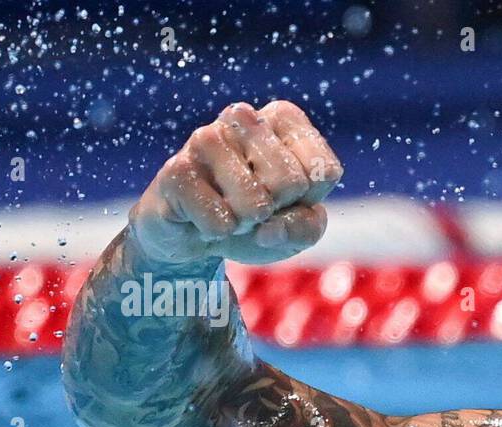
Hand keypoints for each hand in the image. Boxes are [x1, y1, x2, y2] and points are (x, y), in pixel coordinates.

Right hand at [128, 100, 342, 265]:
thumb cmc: (256, 219)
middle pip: (292, 183)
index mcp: (282, 119)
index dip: (309, 200)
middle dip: (277, 211)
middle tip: (255, 205)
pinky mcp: (177, 170)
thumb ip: (307, 226)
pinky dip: (219, 232)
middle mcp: (243, 117)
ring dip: (247, 223)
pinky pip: (221, 221)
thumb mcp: (299, 227)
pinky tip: (203, 216)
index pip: (325, 170)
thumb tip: (271, 228)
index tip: (287, 196)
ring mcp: (206, 139)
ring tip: (230, 210)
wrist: (196, 232)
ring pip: (256, 203)